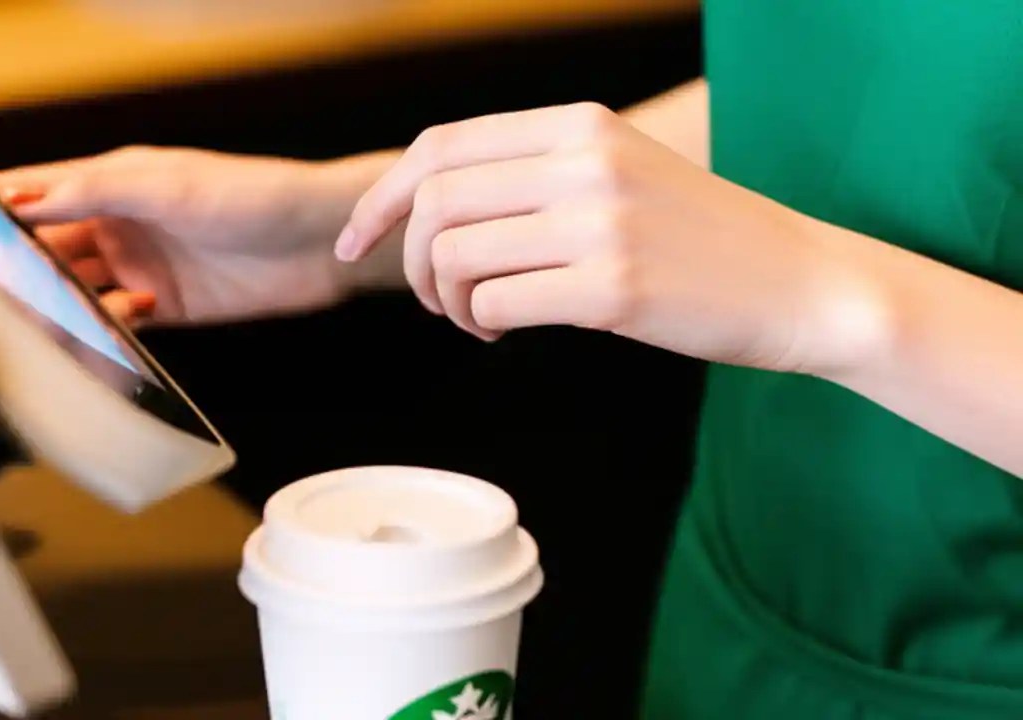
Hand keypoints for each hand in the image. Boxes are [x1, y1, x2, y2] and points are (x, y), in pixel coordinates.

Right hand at [0, 147, 385, 326]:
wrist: (318, 241)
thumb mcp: (166, 185)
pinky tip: (118, 318)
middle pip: (46, 247)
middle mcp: (117, 223)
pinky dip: (105, 325)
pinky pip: (115, 320)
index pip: (36, 192)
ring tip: (51, 314)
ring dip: (60, 302)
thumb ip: (92, 192)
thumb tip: (18, 198)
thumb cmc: (251, 195)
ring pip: (75, 288)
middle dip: (19, 267)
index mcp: (111, 181)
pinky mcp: (164, 306)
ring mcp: (138, 265)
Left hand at [335, 103, 887, 374]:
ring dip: (444, 299)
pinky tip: (501, 332)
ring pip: (456, 255)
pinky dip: (480, 324)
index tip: (357, 241)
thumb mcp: (620, 172)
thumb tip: (432, 211)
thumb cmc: (702, 238)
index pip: (440, 146)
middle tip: (437, 299)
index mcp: (580, 123)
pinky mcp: (614, 288)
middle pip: (437, 202)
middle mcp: (585, 160)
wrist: (803, 284)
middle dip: (412, 260)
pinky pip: (496, 303)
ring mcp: (601, 222)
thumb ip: (535, 174)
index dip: (382, 197)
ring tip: (475, 319)